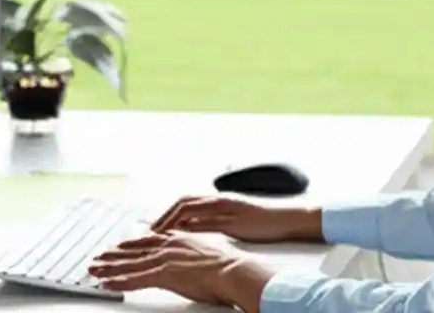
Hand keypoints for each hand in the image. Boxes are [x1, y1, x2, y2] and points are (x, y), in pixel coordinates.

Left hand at [88, 231, 273, 310]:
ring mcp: (164, 260)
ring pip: (130, 264)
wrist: (232, 271)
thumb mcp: (203, 254)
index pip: (148, 240)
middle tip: (98, 258)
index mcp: (177, 240)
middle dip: (113, 255)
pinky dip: (119, 282)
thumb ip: (189, 254)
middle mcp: (167, 247)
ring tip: (94, 270)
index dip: (130, 244)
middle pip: (134, 251)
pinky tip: (107, 283)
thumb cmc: (225, 268)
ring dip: (110, 268)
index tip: (118, 246)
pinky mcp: (163, 274)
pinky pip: (135, 279)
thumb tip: (186, 261)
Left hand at [152, 195, 320, 242]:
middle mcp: (217, 200)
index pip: (184, 203)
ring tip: (158, 233)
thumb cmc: (261, 222)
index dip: (167, 213)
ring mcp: (224, 206)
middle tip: (149, 230)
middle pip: (182, 203)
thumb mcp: (229, 221)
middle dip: (164, 215)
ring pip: (191, 208)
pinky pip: (207, 220)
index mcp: (216, 200)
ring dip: (172, 219)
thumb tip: (187, 228)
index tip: (153, 226)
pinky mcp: (232, 216)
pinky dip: (191, 225)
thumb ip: (209, 223)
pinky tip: (181, 234)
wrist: (284, 219)